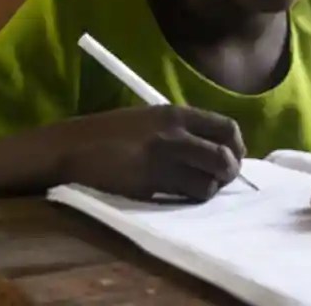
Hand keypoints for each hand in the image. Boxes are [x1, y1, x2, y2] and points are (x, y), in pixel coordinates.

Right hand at [56, 105, 245, 201]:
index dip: (236, 146)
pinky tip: (181, 194)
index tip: (232, 156)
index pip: (227, 128)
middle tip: (220, 178)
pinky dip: (191, 197)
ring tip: (198, 187)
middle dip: (229, 171)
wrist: (74, 146)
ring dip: (210, 188)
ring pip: (209, 182)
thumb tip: (217, 146)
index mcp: (176, 114)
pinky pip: (186, 195)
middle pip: (224, 157)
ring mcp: (163, 161)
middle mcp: (175, 135)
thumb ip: (184, 128)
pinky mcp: (150, 185)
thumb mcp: (152, 118)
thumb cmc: (114, 132)